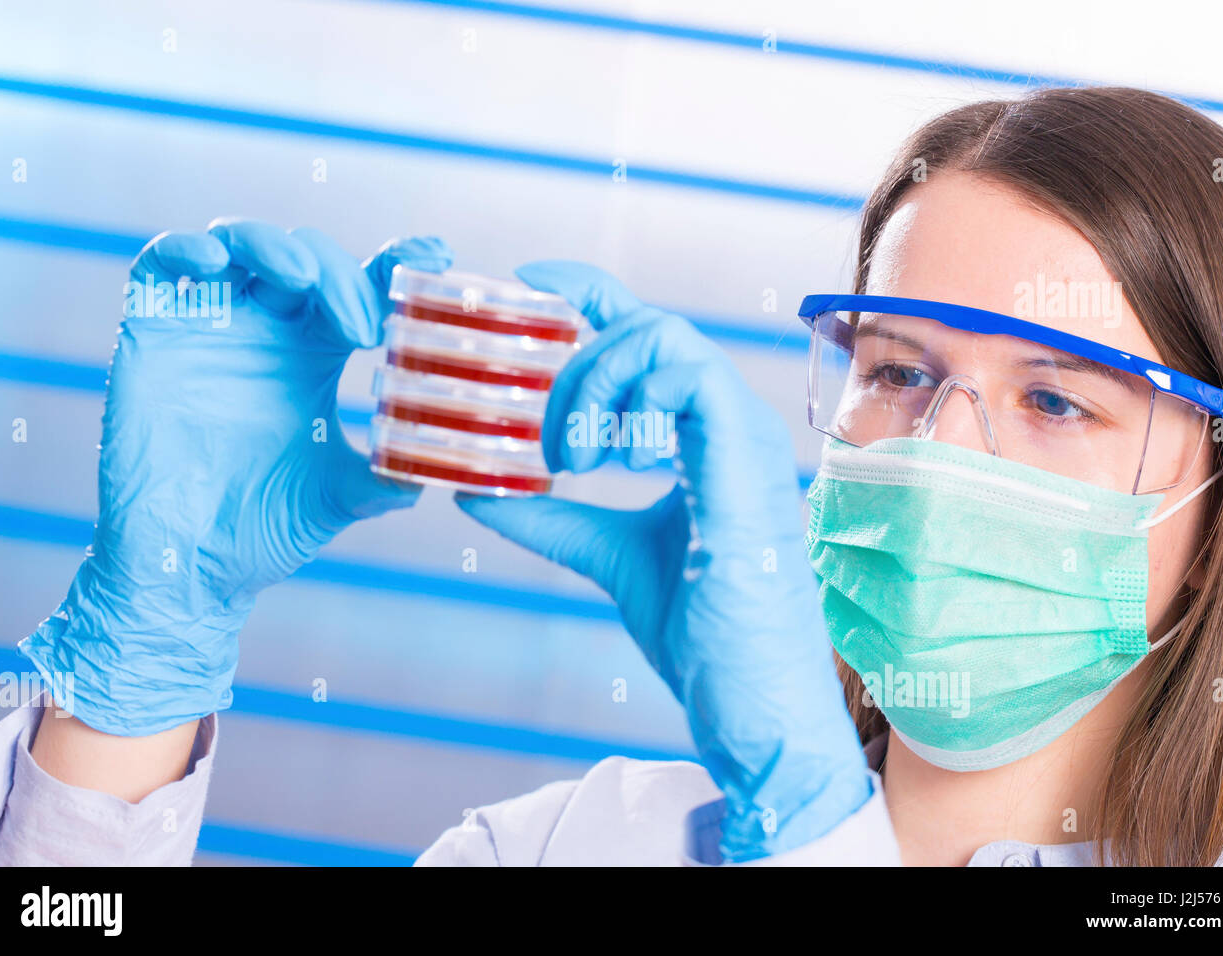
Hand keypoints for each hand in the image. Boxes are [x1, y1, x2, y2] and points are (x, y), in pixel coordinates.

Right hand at [19, 219, 451, 735]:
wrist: (188, 568)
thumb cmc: (264, 529)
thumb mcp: (341, 497)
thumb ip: (389, 475)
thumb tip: (443, 464)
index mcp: (315, 354)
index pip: (360, 286)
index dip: (396, 261)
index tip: (436, 256)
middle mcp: (266, 330)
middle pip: (310, 258)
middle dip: (342, 276)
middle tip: (366, 327)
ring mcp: (210, 326)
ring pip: (241, 242)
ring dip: (275, 246)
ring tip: (303, 280)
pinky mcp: (152, 333)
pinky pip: (159, 265)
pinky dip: (184, 248)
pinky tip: (214, 263)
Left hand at [456, 262, 871, 860]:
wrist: (748, 695)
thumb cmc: (702, 630)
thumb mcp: (606, 555)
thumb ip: (549, 518)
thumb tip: (474, 491)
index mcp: (704, 437)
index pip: (649, 335)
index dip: (590, 293)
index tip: (530, 284)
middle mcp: (728, 425)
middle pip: (648, 328)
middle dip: (576, 364)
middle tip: (546, 441)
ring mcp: (743, 437)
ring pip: (666, 340)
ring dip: (597, 384)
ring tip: (570, 458)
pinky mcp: (745, 458)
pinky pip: (688, 379)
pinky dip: (634, 404)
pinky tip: (612, 462)